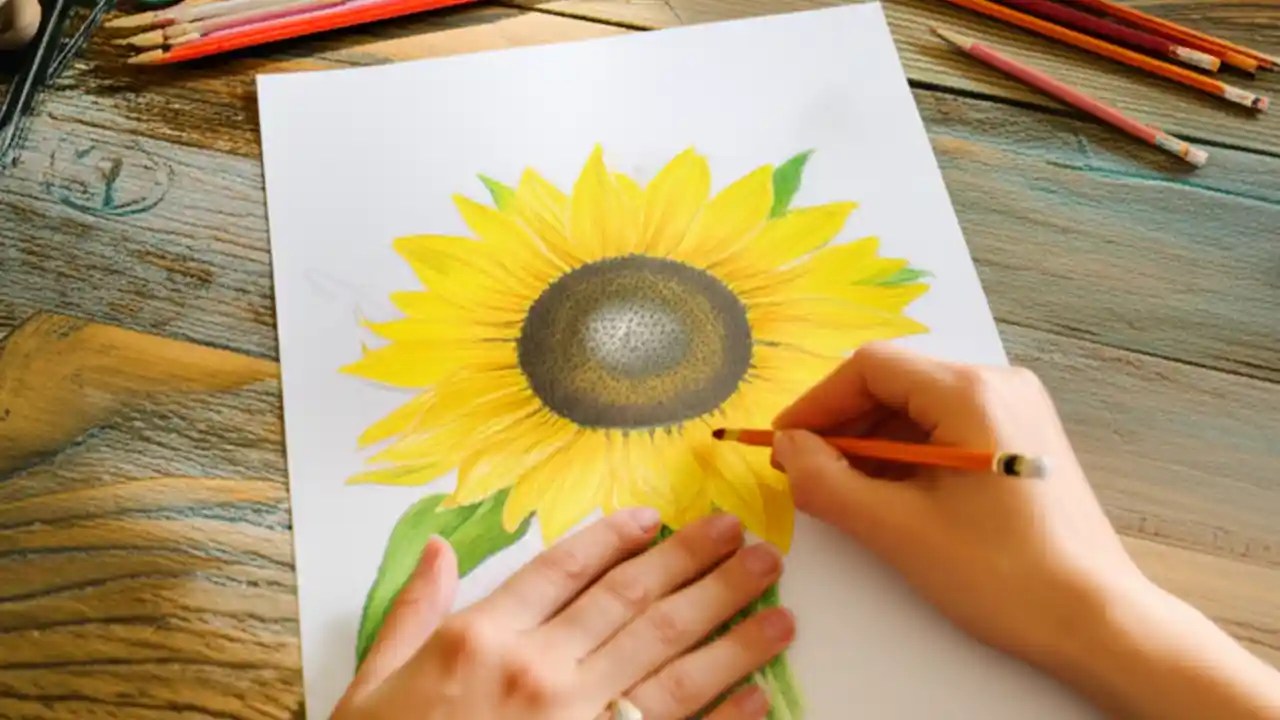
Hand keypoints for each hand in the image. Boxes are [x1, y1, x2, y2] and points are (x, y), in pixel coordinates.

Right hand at [333, 510, 793, 719]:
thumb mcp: (373, 684)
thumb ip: (413, 613)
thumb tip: (437, 547)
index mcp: (482, 638)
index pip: (564, 569)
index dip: (616, 537)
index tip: (658, 519)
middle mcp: (539, 673)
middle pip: (634, 603)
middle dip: (696, 564)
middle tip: (745, 538)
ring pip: (669, 662)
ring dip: (729, 627)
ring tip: (776, 600)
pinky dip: (723, 716)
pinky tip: (759, 692)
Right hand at [770, 342, 1140, 668]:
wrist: (1097, 622)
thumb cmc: (1002, 576)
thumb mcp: (897, 530)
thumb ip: (827, 482)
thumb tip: (787, 449)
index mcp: (971, 392)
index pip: (870, 367)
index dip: (817, 403)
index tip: (784, 446)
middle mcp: (999, 384)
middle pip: (895, 382)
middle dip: (842, 424)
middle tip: (804, 472)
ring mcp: (1017, 410)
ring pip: (919, 407)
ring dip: (872, 442)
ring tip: (842, 490)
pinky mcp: (1023, 441)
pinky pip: (947, 429)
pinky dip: (908, 455)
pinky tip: (887, 494)